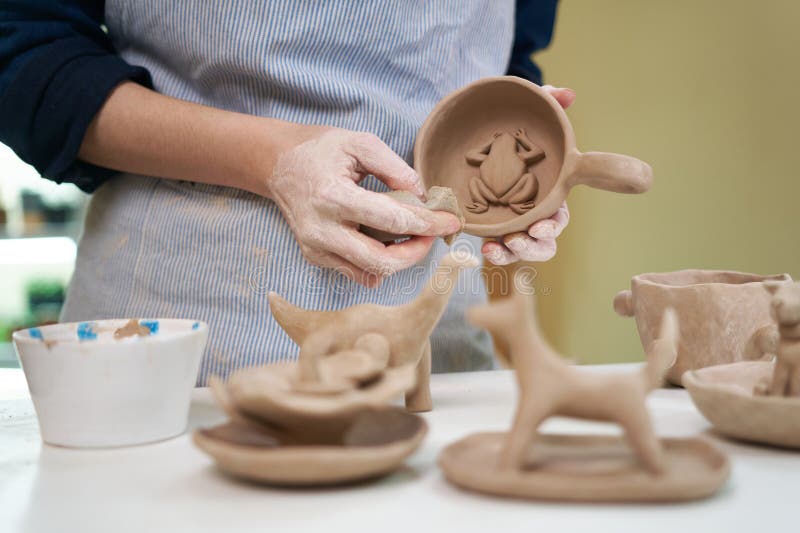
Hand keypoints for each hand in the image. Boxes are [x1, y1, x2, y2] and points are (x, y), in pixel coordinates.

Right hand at [269, 129, 461, 286]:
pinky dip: (379, 263)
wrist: (279, 164)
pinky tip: (387, 242)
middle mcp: (322, 229)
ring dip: (400, 258)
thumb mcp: (360, 143)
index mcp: (333, 197)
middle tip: (432, 233)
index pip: (393, 221)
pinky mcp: (315, 257)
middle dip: (417, 250)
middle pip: (383, 261)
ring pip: (371, 273)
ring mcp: (316, 248)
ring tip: (413, 235)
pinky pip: (356, 273)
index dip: (428, 223)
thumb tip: (423, 197)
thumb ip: (396, 168)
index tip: (451, 221)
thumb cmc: (322, 150)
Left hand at [482, 85, 574, 264]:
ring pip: (520, 250)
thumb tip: (568, 95)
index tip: (540, 226)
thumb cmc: (504, 130)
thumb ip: (546, 101)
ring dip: (513, 253)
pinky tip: (485, 248)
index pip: (558, 217)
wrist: (463, 142)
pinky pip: (496, 249)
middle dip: (534, 246)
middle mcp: (530, 213)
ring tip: (498, 246)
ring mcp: (509, 224)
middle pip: (543, 242)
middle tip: (517, 239)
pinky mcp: (488, 229)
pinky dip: (494, 253)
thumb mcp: (524, 111)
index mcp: (546, 193)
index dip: (553, 225)